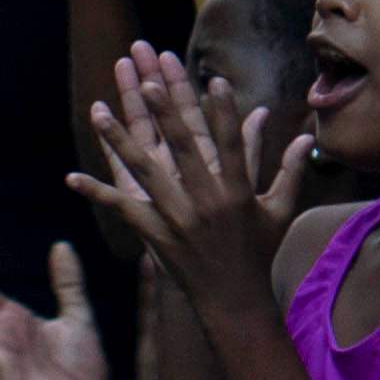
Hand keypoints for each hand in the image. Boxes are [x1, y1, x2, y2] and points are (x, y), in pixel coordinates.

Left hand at [69, 46, 304, 296]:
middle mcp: (207, 200)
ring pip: (145, 171)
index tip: (214, 78)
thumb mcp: (279, 210)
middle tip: (149, 81)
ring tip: (99, 111)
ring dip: (120, 140)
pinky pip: (122, 209)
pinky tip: (70, 177)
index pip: (231, 142)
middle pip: (183, 148)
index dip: (224, 111)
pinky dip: (97, 193)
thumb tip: (308, 135)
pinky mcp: (155, 234)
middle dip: (166, 113)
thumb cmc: (259, 251)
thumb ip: (289, 169)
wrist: (235, 300)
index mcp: (238, 191)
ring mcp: (178, 218)